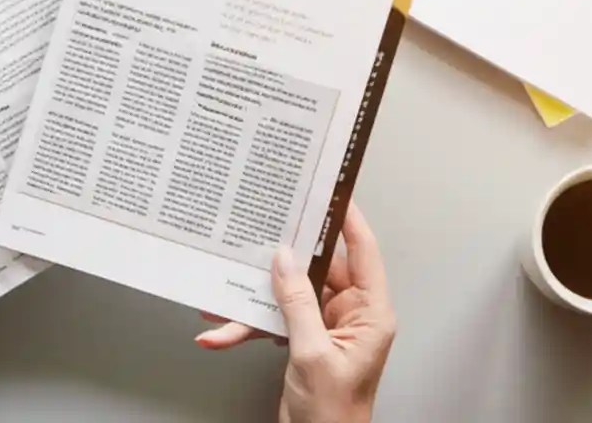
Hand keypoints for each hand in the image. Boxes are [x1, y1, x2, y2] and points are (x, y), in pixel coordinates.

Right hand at [196, 205, 395, 422]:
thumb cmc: (334, 415)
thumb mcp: (313, 353)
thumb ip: (297, 302)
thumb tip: (285, 260)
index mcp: (370, 313)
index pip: (363, 252)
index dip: (348, 219)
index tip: (331, 191)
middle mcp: (351, 315)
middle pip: (318, 269)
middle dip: (284, 257)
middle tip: (265, 226)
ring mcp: (326, 328)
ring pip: (289, 295)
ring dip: (255, 297)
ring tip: (227, 288)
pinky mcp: (304, 341)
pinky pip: (275, 320)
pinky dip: (247, 325)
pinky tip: (221, 331)